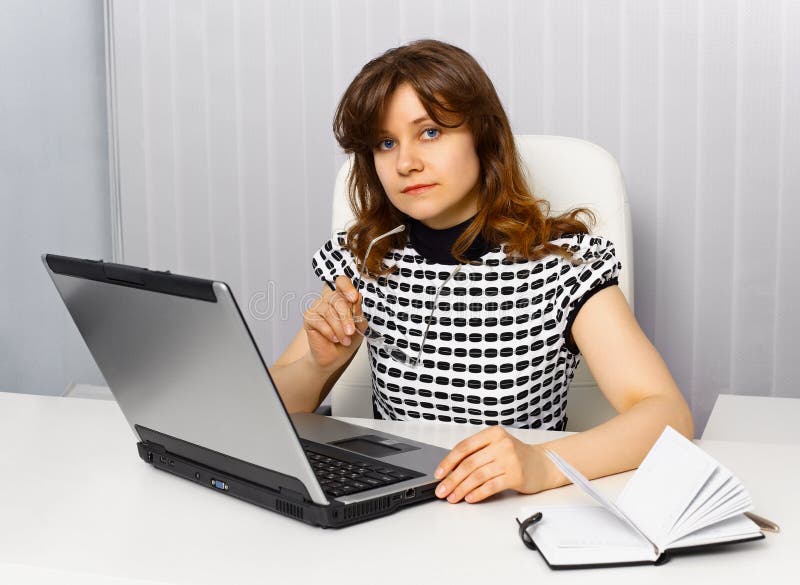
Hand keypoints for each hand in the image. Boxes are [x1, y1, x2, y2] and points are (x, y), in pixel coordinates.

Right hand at [303, 276, 366, 369]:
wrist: (335, 356)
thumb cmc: (347, 339)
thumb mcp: (359, 326)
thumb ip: (358, 312)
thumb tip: (357, 299)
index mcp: (343, 297)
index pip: (342, 282)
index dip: (347, 287)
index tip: (354, 298)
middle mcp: (329, 299)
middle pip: (337, 299)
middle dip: (346, 317)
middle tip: (351, 331)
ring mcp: (318, 307)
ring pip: (329, 312)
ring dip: (339, 329)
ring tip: (345, 340)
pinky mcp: (309, 318)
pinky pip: (320, 322)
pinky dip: (329, 332)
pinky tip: (334, 339)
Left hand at [433, 426, 548, 503]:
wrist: (544, 464)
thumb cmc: (517, 456)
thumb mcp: (497, 445)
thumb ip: (478, 453)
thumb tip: (450, 471)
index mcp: (493, 433)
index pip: (464, 447)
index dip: (448, 461)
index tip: (439, 473)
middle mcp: (501, 444)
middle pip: (469, 464)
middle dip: (452, 479)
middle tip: (441, 490)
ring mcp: (509, 460)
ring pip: (478, 476)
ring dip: (462, 489)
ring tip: (453, 497)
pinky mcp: (516, 476)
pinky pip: (491, 486)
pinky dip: (477, 494)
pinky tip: (470, 498)